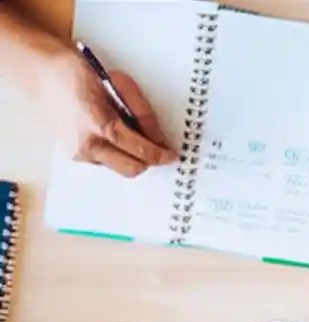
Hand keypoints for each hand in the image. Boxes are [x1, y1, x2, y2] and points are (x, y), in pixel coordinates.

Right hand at [35, 50, 176, 176]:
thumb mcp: (121, 86)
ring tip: (129, 134)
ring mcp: (79, 153)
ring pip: (120, 167)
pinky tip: (112, 135)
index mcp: (99, 124)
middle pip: (131, 169)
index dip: (158, 154)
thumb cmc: (83, 75)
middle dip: (147, 160)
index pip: (138, 149)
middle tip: (157, 148)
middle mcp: (87, 144)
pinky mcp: (75, 155)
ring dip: (131, 157)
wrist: (46, 76)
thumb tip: (159, 139)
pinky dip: (116, 153)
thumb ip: (143, 114)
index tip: (171, 155)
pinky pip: (106, 162)